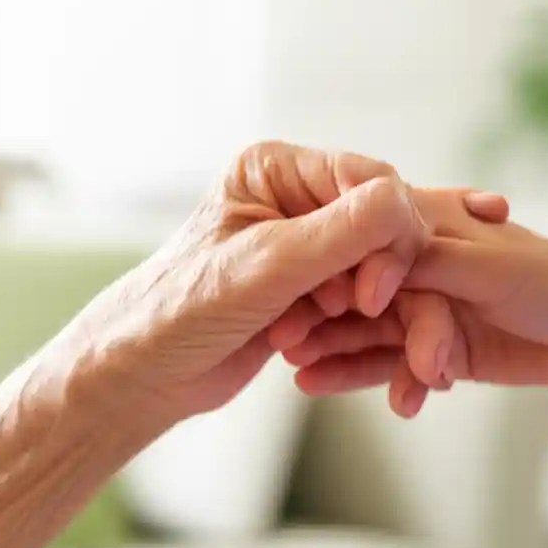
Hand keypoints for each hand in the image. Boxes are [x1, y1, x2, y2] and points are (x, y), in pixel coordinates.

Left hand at [68, 141, 430, 420]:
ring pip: (381, 274)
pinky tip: (296, 352)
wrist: (142, 378)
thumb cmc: (181, 312)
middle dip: (372, 284)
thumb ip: (341, 232)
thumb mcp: (266, 267)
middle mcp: (296, 198)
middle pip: (386, 231)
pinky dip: (344, 336)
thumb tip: (404, 202)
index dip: (390, 237)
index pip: (374, 184)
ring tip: (297, 339)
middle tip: (347, 318)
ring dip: (352, 316)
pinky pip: (364, 307)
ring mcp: (307, 246)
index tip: (371, 296)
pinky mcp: (312, 290)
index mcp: (277, 168)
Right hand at [281, 190, 547, 415]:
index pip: (364, 242)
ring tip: (294, 368)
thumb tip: (364, 252)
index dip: (333, 266)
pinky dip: (360, 376)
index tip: (305, 293)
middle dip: (322, 314)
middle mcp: (419, 267)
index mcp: (427, 228)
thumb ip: (426, 260)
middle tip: (283, 339)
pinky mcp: (436, 351)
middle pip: (356, 289)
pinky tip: (318, 385)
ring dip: (331, 348)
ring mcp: (426, 310)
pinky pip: (388, 364)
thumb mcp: (485, 264)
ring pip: (366, 330)